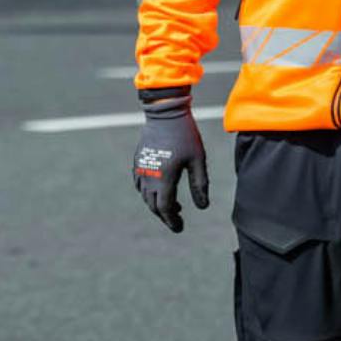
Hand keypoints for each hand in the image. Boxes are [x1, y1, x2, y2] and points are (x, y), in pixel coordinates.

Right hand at [131, 89, 209, 232]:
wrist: (165, 113)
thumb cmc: (185, 135)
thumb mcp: (198, 160)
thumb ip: (200, 184)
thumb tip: (203, 207)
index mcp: (163, 178)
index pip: (165, 208)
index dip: (172, 220)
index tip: (180, 227)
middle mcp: (148, 176)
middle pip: (153, 205)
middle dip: (164, 215)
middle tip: (177, 220)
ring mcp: (140, 168)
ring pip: (145, 195)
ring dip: (157, 204)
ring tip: (174, 206)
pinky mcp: (138, 160)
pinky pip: (139, 183)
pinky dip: (148, 192)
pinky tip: (159, 191)